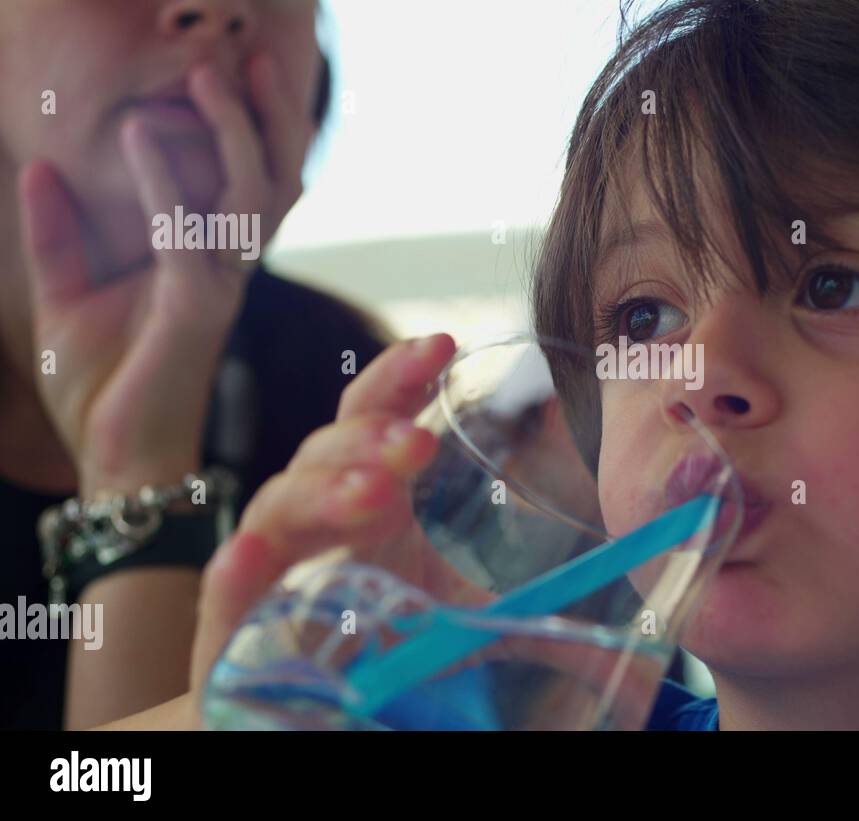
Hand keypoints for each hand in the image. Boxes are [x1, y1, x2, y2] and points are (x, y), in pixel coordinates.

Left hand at [17, 54, 312, 495]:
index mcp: (207, 263)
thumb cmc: (102, 386)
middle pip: (272, 179)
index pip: (248, 182)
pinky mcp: (195, 309)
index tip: (238, 67)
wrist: (116, 461)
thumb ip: (59, 234)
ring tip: (210, 75)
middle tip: (258, 56)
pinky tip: (141, 135)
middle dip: (270, 117)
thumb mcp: (65, 297)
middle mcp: (226, 269)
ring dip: (232, 132)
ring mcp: (217, 287)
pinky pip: (187, 232)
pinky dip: (164, 179)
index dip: (253, 126)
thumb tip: (38, 167)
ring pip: (248, 197)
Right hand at [188, 336, 665, 729]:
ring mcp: (273, 575)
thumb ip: (541, 622)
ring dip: (324, 487)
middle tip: (416, 443)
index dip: (399, 377)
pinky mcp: (233, 636)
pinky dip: (239, 567)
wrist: (317, 732)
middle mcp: (319, 529)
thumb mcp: (471, 630)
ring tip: (376, 490)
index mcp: (375, 511)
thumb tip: (641, 638)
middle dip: (369, 434)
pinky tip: (258, 549)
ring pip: (279, 504)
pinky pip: (227, 593)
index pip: (376, 420)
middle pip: (326, 449)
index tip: (442, 348)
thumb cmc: (388, 664)